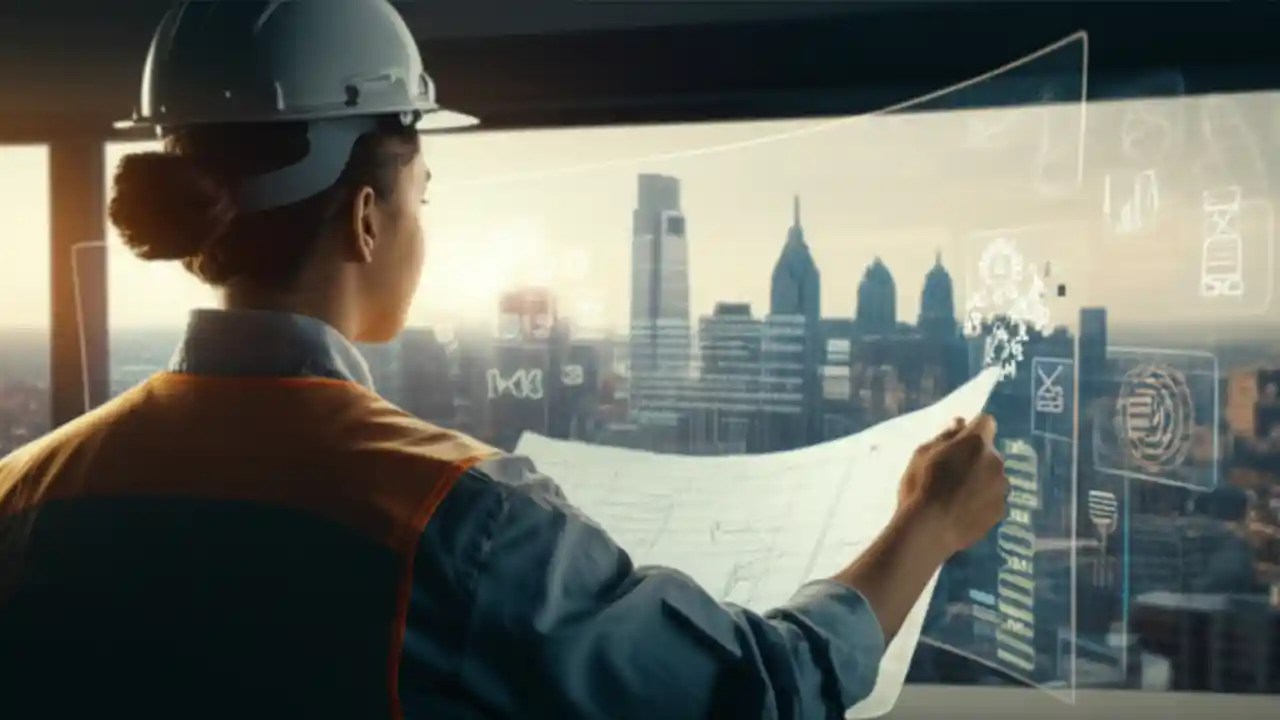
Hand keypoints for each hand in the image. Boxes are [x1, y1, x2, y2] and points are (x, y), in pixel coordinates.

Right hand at [898, 414, 1007, 555]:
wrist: (930, 529)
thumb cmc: (920, 485)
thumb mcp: (922, 453)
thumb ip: (945, 436)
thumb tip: (961, 423)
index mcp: (976, 442)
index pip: (986, 422)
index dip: (973, 430)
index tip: (959, 441)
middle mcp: (996, 461)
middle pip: (989, 452)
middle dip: (976, 457)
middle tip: (952, 473)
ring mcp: (1001, 488)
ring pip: (993, 476)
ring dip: (981, 480)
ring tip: (957, 497)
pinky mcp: (1000, 511)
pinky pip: (993, 499)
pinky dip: (982, 501)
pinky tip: (963, 512)